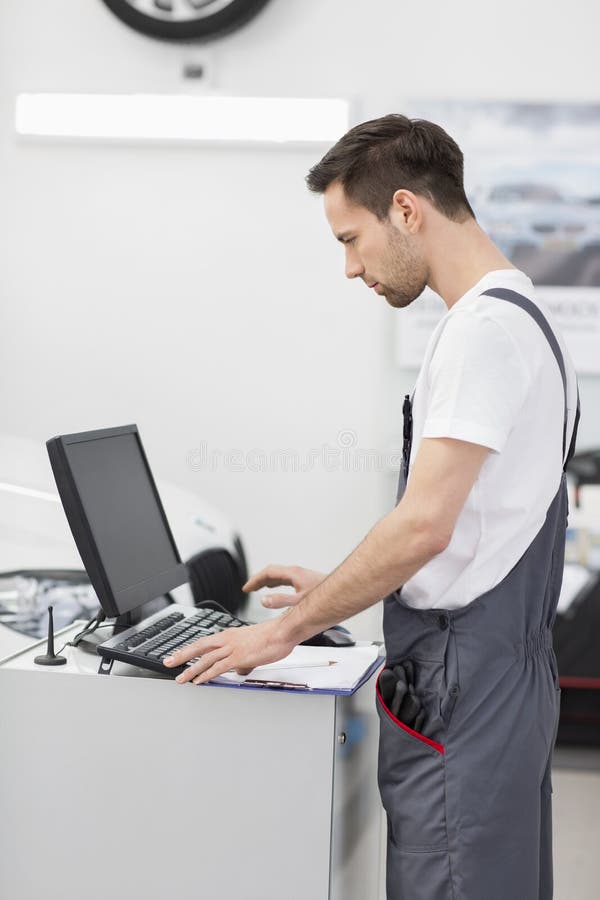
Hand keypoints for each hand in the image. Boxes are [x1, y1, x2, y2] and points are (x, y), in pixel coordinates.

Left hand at [163, 616, 295, 684]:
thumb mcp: (254, 646)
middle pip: (199, 647)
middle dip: (182, 655)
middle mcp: (227, 639)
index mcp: (230, 634)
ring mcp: (232, 648)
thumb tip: (239, 671)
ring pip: (205, 659)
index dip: (191, 649)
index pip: (205, 642)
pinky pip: (218, 668)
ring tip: (180, 678)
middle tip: (168, 662)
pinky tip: (199, 681)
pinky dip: (206, 675)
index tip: (181, 655)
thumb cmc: (273, 636)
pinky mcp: (238, 657)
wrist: (283, 631)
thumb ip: (243, 660)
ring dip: (191, 669)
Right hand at [243, 564, 325, 608]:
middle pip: (272, 572)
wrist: (343, 590)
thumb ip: (281, 602)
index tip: (246, 588)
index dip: (255, 580)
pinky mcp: (304, 580)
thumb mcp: (300, 601)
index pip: (268, 572)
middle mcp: (295, 572)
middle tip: (248, 589)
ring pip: (278, 575)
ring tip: (258, 589)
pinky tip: (276, 589)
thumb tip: (263, 601)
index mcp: (292, 574)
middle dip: (258, 580)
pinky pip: (284, 579)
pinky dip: (275, 583)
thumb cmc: (325, 595)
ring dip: (266, 581)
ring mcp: (300, 575)